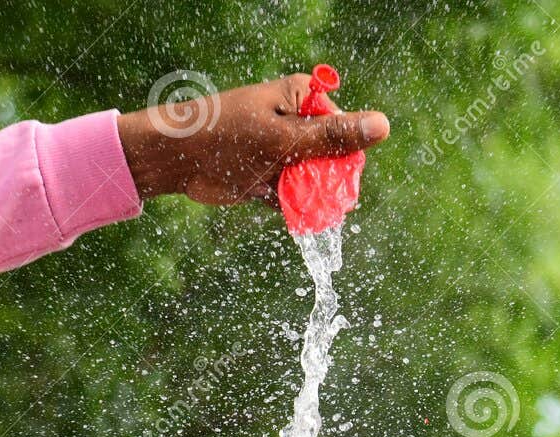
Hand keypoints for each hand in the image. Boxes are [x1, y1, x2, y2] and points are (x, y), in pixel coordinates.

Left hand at [117, 73, 389, 203]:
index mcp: (302, 98)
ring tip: (301, 206)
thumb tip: (383, 125)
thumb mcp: (284, 139)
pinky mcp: (270, 177)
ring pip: (315, 180)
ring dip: (312, 198)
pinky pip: (295, 196)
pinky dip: (295, 208)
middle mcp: (296, 121)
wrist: (177, 160)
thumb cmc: (227, 137)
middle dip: (328, 181)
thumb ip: (333, 137)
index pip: (345, 127)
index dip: (346, 155)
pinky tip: (293, 215)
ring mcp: (283, 151)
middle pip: (333, 157)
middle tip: (321, 199)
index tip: (337, 178)